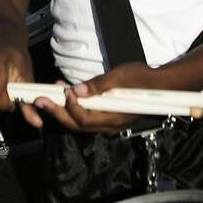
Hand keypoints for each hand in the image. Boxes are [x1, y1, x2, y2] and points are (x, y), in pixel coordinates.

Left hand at [33, 62, 162, 134]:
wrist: (162, 86)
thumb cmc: (143, 79)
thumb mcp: (121, 77)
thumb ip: (98, 84)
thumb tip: (77, 89)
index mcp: (113, 117)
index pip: (84, 118)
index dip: (70, 107)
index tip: (63, 91)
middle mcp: (109, 125)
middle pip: (77, 124)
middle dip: (56, 112)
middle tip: (39, 99)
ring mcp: (108, 123)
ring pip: (80, 122)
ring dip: (62, 110)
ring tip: (48, 95)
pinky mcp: (108, 117)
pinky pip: (87, 117)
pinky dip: (74, 108)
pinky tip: (67, 94)